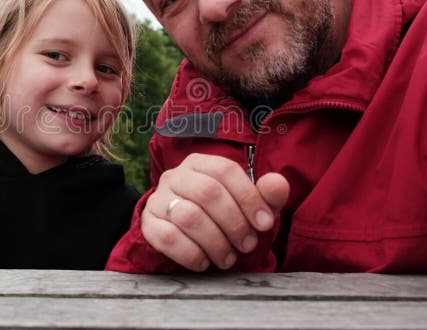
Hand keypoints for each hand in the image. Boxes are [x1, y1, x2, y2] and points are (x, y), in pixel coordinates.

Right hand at [141, 153, 288, 270]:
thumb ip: (265, 195)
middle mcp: (176, 176)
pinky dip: (191, 254)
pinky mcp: (148, 223)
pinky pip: (167, 237)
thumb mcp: (246, 206)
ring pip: (188, 216)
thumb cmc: (221, 217)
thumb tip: (279, 184)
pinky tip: (204, 262)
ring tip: (228, 258)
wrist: (183, 235)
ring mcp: (158, 199)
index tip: (265, 224)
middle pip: (208, 193)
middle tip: (248, 245)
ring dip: (215, 242)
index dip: (249, 197)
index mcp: (201, 163)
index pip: (225, 171)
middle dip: (234, 223)